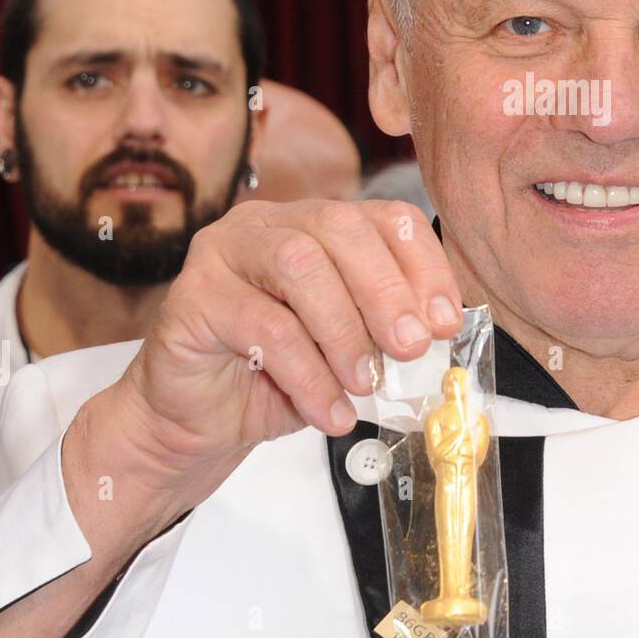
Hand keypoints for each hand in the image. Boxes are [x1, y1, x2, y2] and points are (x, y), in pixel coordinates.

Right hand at [117, 198, 462, 475]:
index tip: (446, 321)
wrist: (201, 420)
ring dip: (344, 331)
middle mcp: (269, 223)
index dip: (423, 265)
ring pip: (299, 266)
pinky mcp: (193, 295)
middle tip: (410, 348)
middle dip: (385, 291)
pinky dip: (307, 374)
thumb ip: (386, 330)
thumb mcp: (350, 349)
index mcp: (316, 223)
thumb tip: (437, 334)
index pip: (384, 218)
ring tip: (364, 385)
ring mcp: (224, 251)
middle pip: (340, 228)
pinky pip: (263, 327)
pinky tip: (329, 411)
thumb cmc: (281, 376)